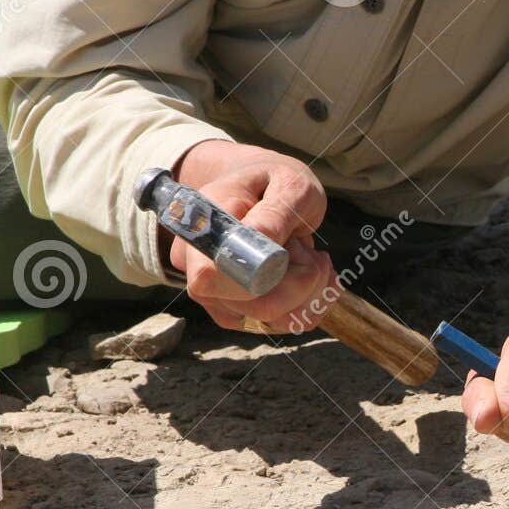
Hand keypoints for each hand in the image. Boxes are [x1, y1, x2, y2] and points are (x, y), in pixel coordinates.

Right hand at [169, 139, 336, 330]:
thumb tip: (260, 239)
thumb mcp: (288, 184)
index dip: (264, 275)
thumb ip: (276, 212)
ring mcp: (212, 293)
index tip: (295, 246)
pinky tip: (313, 277)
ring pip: (269, 321)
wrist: (261, 190)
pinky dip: (308, 305)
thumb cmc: (274, 182)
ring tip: (312, 257)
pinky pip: (277, 325)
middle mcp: (195, 265)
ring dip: (309, 294)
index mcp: (202, 225)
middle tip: (308, 248)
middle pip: (250, 306)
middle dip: (298, 283)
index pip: (211, 276)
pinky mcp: (233, 312)